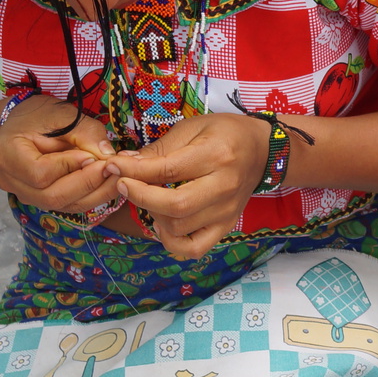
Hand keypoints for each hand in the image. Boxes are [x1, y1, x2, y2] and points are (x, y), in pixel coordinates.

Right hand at [0, 95, 121, 214]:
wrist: (24, 122)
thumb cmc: (40, 114)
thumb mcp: (62, 114)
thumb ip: (85, 133)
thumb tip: (107, 156)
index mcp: (6, 155)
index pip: (39, 173)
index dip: (70, 167)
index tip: (93, 155)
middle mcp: (10, 181)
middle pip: (51, 196)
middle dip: (87, 184)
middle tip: (112, 168)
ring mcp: (24, 194)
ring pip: (63, 205)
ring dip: (95, 193)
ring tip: (117, 176)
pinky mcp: (41, 199)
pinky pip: (69, 204)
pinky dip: (92, 195)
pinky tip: (109, 182)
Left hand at [110, 113, 269, 259]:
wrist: (263, 151)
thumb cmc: (225, 134)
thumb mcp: (192, 128)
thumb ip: (159, 149)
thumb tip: (124, 165)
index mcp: (216, 155)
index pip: (166, 170)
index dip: (133, 171)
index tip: (114, 166)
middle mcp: (224, 186)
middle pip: (174, 205)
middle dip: (140, 196)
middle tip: (125, 184)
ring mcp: (226, 211)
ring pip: (180, 228)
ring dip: (154, 215)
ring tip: (149, 199)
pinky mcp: (226, 225)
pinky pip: (195, 247)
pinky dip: (172, 242)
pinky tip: (164, 224)